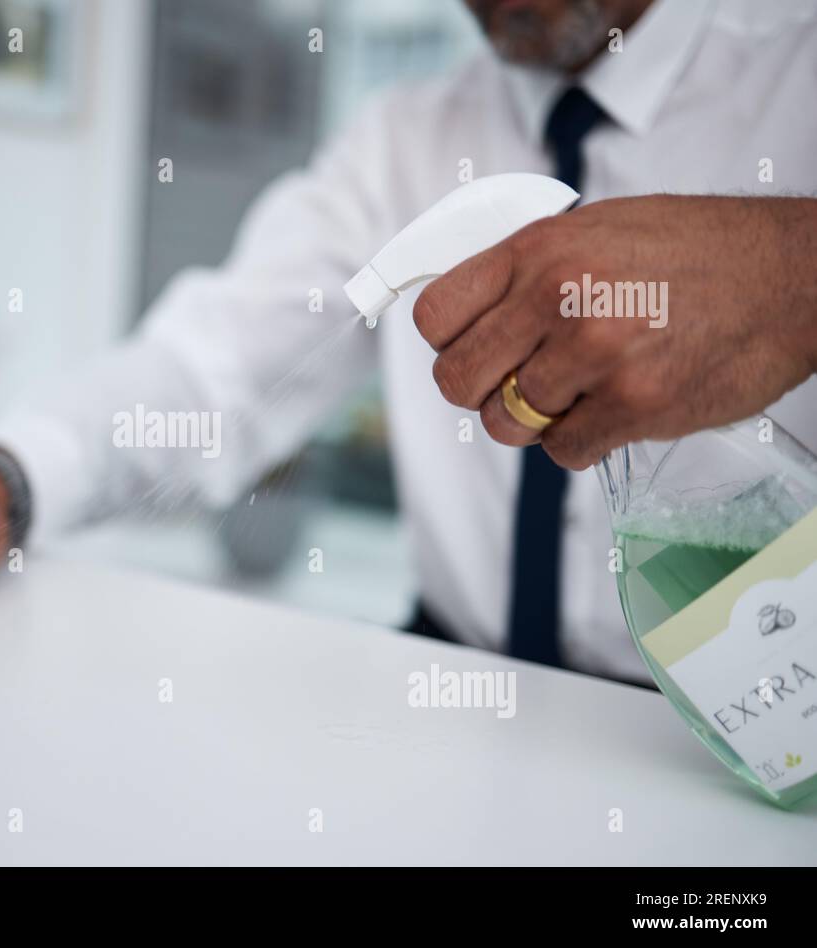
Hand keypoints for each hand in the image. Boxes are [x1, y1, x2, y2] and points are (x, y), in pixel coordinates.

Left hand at [413, 195, 816, 468]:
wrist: (792, 275)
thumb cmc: (695, 250)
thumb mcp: (595, 229)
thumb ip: (527, 269)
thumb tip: (468, 310)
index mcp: (539, 249)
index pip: (434, 317)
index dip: (445, 344)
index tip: (468, 349)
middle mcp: (558, 298)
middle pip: (457, 380)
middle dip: (480, 392)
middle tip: (513, 385)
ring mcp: (595, 353)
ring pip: (507, 423)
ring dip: (533, 420)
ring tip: (575, 392)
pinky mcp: (634, 404)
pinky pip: (563, 450)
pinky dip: (580, 441)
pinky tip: (611, 408)